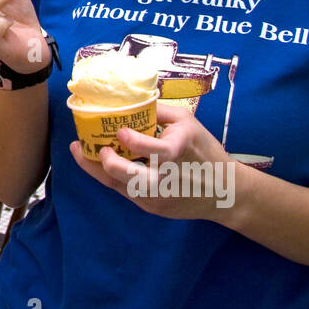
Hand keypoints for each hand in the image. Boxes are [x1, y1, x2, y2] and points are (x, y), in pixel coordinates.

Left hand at [69, 103, 237, 221]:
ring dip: (96, 170)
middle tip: (94, 146)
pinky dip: (110, 177)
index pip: (150, 149)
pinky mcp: (151, 207)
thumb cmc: (206, 151)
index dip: (131, 140)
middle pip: (126, 176)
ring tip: (82, 153)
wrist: (226, 192)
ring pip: (118, 186)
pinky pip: (124, 191)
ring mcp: (156, 197)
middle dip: (106, 161)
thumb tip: (130, 101)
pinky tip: (101, 163)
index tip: (120, 130)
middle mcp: (164, 178)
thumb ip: (159, 111)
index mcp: (177, 153)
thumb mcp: (188, 123)